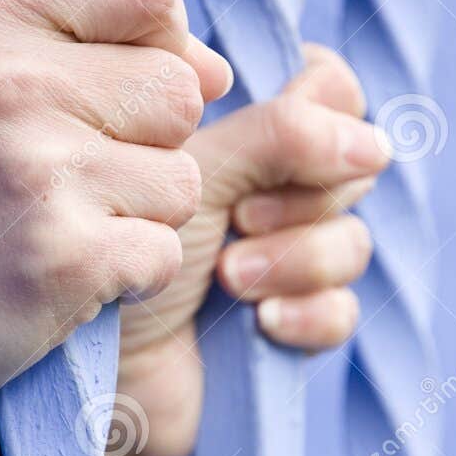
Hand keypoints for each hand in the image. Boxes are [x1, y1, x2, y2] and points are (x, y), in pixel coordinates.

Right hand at [0, 0, 231, 411]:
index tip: (105, 78)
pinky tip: (64, 270)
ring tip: (58, 218)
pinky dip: (129, 273)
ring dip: (138, 211)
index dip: (156, 33)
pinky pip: (165, 250)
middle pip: (180, 88)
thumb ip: (100, 33)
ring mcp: (33, 169)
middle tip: (62, 168)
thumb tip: (217, 72)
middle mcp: (0, 78)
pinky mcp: (64, 256)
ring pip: (181, 176)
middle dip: (146, 137)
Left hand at [112, 45, 386, 455]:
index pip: (328, 89)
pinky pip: (343, 311)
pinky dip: (308, 316)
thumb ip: (278, 136)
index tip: (285, 126)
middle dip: (302, 196)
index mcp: (243, 133)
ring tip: (229, 278)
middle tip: (239, 218)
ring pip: (352, 241)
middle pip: (355, 164)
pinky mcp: (291, 326)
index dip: (321, 106)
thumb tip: (375, 143)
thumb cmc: (108, 247)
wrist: (80, 365)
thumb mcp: (193, 176)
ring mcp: (285, 258)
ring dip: (298, 259)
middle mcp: (271, 190)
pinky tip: (261, 324)